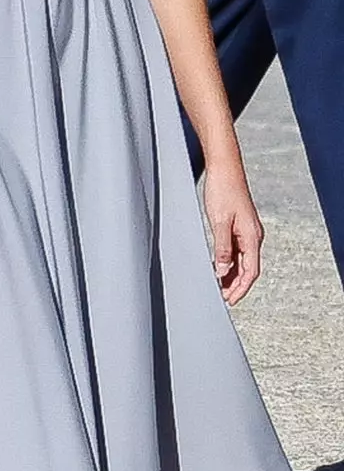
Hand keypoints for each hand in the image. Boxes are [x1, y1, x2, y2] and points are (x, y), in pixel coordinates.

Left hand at [203, 154, 261, 304]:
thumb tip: (223, 270)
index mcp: (252, 237)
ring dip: (232, 275)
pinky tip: (218, 268)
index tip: (230, 301)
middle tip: (222, 298)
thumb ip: (222, 248)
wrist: (225, 169)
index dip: (240, 288)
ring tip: (218, 288)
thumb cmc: (222, 190)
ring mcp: (247, 232)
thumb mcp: (219, 221)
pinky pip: (237, 251)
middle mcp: (253, 236)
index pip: (250, 271)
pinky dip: (229, 263)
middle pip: (248, 269)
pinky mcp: (239, 227)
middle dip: (236, 285)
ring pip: (243, 261)